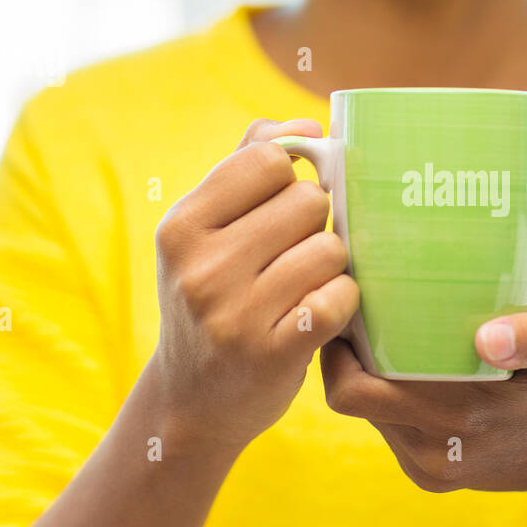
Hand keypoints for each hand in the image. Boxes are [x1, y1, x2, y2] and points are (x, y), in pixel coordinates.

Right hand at [151, 119, 359, 453]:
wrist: (191, 403)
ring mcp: (235, 313)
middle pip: (308, 201)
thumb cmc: (213, 299)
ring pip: (330, 248)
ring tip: (306, 285)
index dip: (292, 178)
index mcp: (182, 225)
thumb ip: (248, 164)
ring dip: (332, 266)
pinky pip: (341, 297)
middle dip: (315, 224)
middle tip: (296, 254)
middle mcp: (202, 267)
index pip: (269, 160)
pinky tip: (321, 314)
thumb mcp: (205, 233)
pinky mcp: (273, 354)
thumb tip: (306, 124)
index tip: (285, 207)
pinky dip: (344, 303)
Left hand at [320, 304, 526, 513]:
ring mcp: (431, 469)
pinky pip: (387, 431)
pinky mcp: (430, 478)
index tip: (349, 300)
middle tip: (357, 308)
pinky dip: (388, 398)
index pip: (356, 389)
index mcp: (462, 415)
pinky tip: (407, 367)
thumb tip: (488, 337)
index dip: (337, 347)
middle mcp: (437, 451)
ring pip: (367, 415)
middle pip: (351, 399)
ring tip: (379, 330)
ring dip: (365, 376)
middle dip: (343, 355)